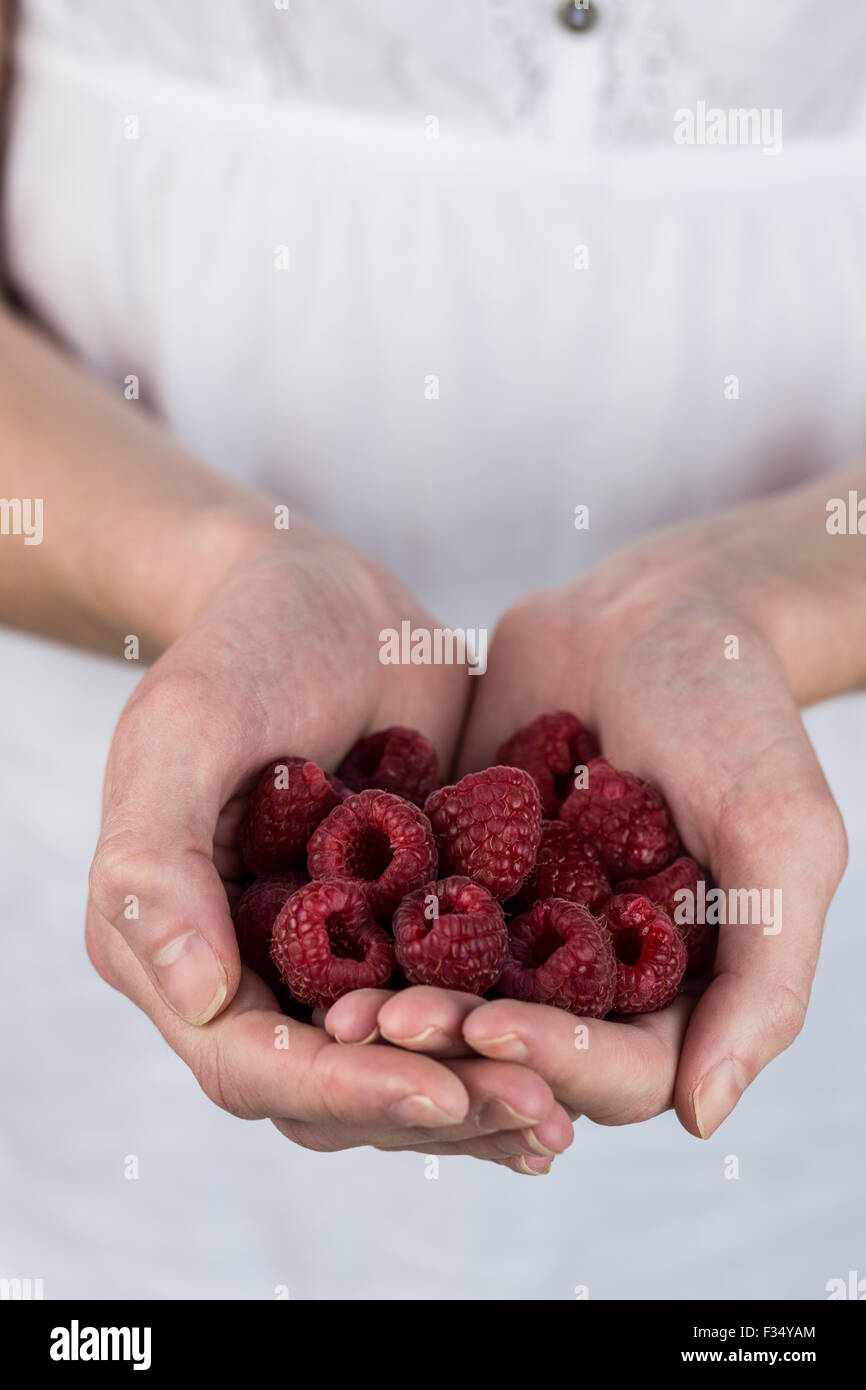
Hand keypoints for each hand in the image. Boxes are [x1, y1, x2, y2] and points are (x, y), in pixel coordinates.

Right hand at [85, 516, 568, 1168]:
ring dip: (481, 1088)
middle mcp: (251, 974)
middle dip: (432, 1105)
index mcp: (174, 947)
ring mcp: (334, 960)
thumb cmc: (242, 647)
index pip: (247, 1060)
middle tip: (538, 1108)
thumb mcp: (185, 732)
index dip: (340, 1088)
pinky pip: (454, 1007)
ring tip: (568, 1106)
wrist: (332, 597)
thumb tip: (195, 996)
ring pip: (401, 1064)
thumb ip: (157, 864)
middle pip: (334, 1088)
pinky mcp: (406, 933)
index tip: (438, 1090)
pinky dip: (506, 1043)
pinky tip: (578, 1066)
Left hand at [331, 505, 847, 1138]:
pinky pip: (412, 917)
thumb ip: (764, 977)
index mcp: (675, 992)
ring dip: (401, 1009)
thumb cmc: (737, 715)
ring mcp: (518, 926)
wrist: (653, 609)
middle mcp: (591, 976)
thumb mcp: (782, 838)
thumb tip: (704, 1120)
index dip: (554, 1060)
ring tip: (338, 1005)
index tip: (490, 1024)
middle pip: (520, 1047)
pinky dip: (369, 932)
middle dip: (456, 1044)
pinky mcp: (458, 873)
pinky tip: (317, 924)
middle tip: (385, 1023)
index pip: (617, 1070)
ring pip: (454, 996)